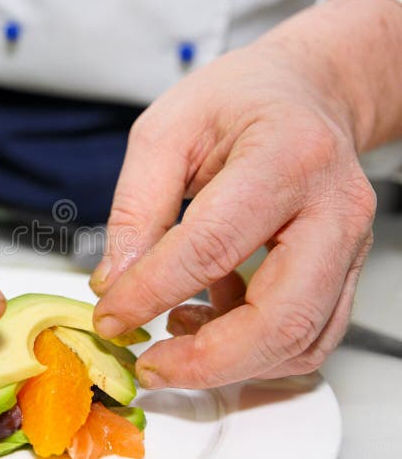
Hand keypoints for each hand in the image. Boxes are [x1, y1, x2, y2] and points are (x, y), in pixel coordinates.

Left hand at [90, 0, 401, 388]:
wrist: (304, 93)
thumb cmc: (238, 101)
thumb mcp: (165, 130)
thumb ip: (136, 207)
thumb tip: (114, 281)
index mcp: (285, 156)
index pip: (212, 245)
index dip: (151, 292)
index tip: (109, 316)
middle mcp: (333, 208)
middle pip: (281, 317)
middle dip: (206, 360)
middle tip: (150, 365)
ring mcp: (348, 245)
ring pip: (300, 340)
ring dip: (229, 362)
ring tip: (172, 336)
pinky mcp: (343, 271)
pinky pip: (307, 336)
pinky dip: (252, 350)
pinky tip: (207, 319)